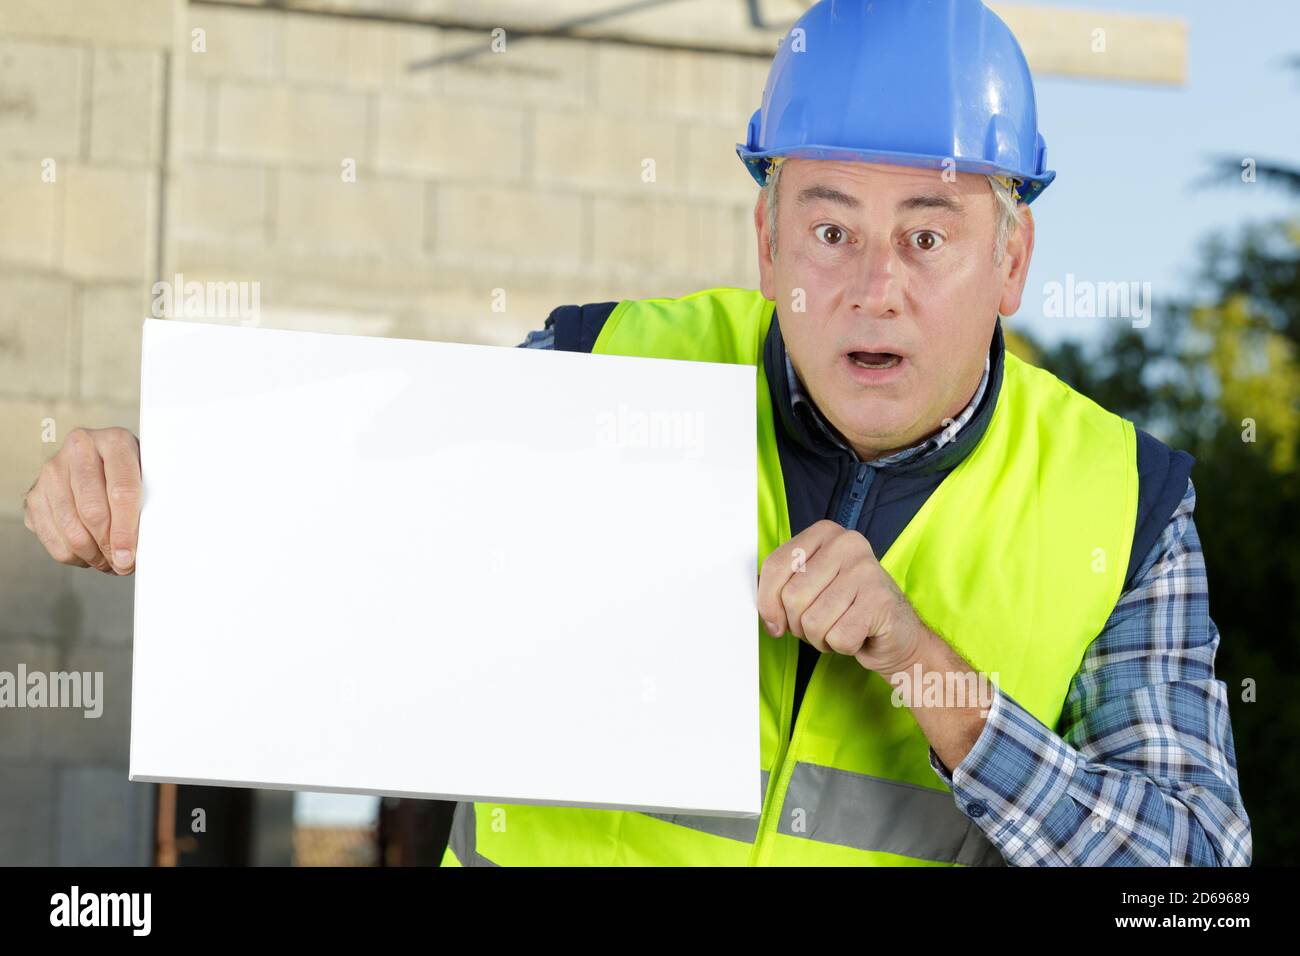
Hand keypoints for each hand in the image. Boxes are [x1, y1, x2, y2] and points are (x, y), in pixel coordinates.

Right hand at [23, 427, 140, 574]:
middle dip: (109, 546)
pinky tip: (90, 554)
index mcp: (115, 441)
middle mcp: (79, 449)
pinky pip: (52, 538)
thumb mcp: (149, 477)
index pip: (122, 492)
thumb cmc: (132, 473)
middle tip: (122, 563)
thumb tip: (151, 543)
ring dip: (92, 555)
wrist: (100, 462)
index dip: (126, 530)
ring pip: (71, 528)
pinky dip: (73, 556)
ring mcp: (52, 471)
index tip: (130, 556)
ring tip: (109, 562)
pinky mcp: (35, 494)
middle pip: (93, 512)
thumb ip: (152, 501)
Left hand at [756, 519, 927, 674]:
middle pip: (792, 597)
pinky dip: (842, 647)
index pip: (775, 566)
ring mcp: (866, 569)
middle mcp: (847, 543)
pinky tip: (858, 635)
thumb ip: (782, 587)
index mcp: (824, 533)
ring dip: (821, 638)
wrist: (897, 634)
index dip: (767, 603)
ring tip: (840, 628)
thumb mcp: (810, 586)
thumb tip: (764, 612)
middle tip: (820, 624)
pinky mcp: (880, 600)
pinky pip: (838, 637)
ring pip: (813, 621)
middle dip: (799, 624)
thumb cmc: (849, 610)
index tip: (775, 621)